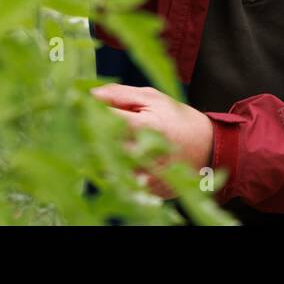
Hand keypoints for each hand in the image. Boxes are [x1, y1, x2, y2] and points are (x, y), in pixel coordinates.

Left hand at [89, 84, 214, 198]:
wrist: (209, 149)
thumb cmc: (177, 119)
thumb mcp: (152, 98)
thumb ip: (120, 94)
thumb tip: (89, 92)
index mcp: (146, 126)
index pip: (104, 120)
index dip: (86, 112)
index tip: (75, 105)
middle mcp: (145, 154)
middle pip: (100, 147)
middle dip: (86, 135)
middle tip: (77, 125)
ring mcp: (147, 177)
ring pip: (106, 168)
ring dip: (96, 155)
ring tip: (93, 142)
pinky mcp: (147, 191)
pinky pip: (118, 182)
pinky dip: (111, 170)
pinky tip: (111, 159)